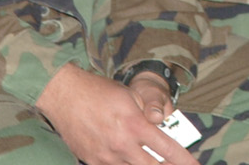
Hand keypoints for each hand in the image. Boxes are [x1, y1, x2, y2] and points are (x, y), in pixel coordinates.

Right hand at [35, 63, 199, 164]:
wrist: (63, 94)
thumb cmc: (98, 91)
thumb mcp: (130, 95)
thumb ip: (147, 114)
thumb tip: (160, 126)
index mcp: (135, 125)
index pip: (168, 150)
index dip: (185, 161)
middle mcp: (121, 145)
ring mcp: (105, 157)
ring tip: (147, 159)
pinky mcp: (91, 161)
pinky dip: (122, 164)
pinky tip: (126, 158)